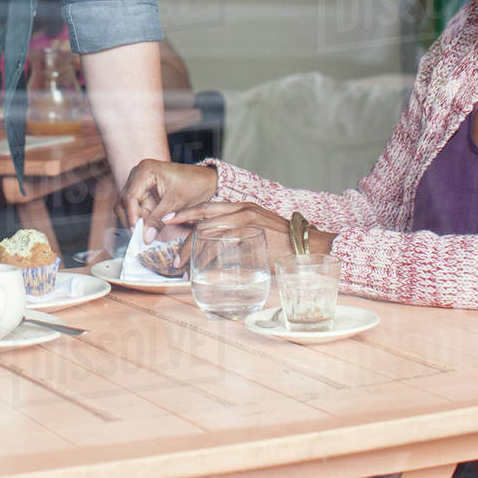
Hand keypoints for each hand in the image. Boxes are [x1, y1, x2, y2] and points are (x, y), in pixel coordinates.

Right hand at [117, 159, 217, 242]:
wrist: (207, 181)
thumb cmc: (195, 184)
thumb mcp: (176, 202)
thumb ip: (159, 219)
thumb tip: (145, 237)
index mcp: (145, 170)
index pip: (130, 196)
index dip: (132, 216)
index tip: (136, 232)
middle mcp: (139, 175)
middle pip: (125, 202)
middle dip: (131, 220)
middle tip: (139, 238)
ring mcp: (140, 184)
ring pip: (128, 207)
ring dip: (135, 222)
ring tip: (144, 236)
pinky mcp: (145, 193)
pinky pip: (137, 209)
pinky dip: (141, 220)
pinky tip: (148, 230)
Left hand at [172, 202, 292, 269]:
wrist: (307, 245)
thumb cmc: (283, 242)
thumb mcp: (259, 229)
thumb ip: (240, 232)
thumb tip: (219, 245)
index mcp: (243, 207)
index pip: (208, 207)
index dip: (187, 213)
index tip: (170, 219)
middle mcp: (242, 211)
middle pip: (204, 219)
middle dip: (183, 236)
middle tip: (173, 254)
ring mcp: (246, 223)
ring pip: (209, 233)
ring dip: (193, 252)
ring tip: (184, 267)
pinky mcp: (251, 237)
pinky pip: (222, 247)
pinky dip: (209, 259)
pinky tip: (203, 270)